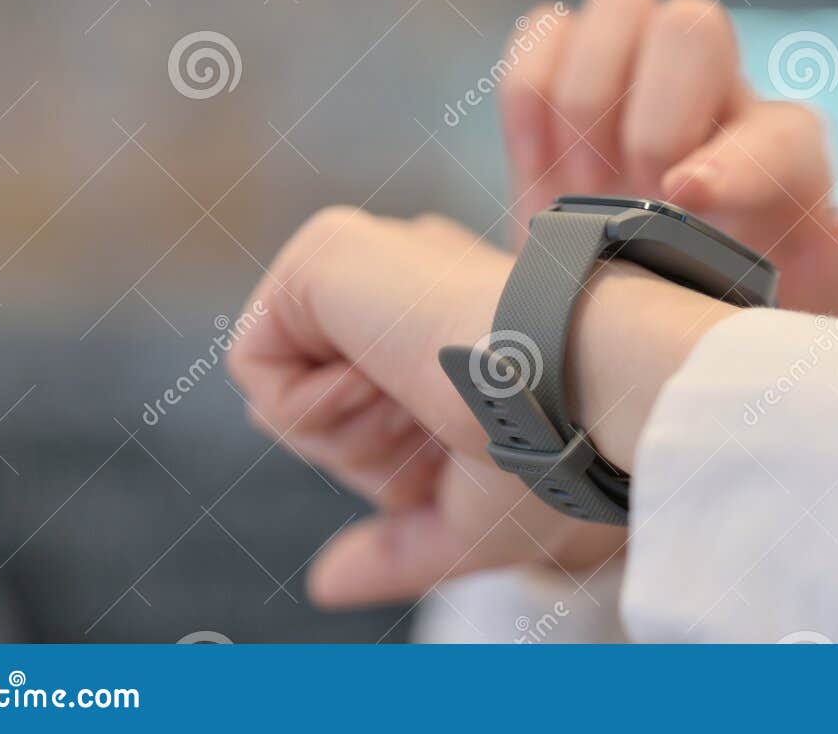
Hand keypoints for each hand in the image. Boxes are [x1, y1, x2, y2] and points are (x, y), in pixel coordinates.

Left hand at [228, 208, 727, 606]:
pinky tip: (383, 379)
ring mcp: (362, 263)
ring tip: (418, 394)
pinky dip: (310, 408)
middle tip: (442, 420)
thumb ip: (398, 548)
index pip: (363, 419)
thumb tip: (323, 584)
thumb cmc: (561, 447)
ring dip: (347, 432)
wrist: (583, 378)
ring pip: (281, 394)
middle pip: (316, 411)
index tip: (465, 443)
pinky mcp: (319, 252)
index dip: (397, 466)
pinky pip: (254, 367)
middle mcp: (400, 282)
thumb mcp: (471, 517)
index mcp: (442, 321)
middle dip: (366, 453)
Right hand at [499, 0, 837, 313]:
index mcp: (781, 152)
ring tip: (578, 184)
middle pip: (692, 21)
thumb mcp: (803, 306)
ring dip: (588, 97)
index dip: (729, 157)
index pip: (773, 118)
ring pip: (620, 5)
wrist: (603, 341)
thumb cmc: (714, 327)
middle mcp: (714, 99)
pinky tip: (538, 160)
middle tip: (633, 196)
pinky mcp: (559, 83)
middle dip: (653, 113)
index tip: (683, 203)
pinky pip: (542, 34)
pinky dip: (529, 91)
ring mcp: (633, 82)